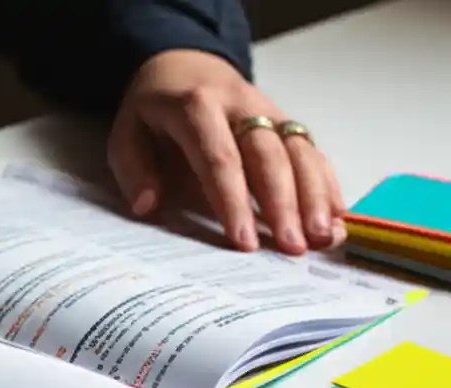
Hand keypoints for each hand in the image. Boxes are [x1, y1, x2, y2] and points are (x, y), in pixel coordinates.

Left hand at [108, 49, 346, 254]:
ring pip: (299, 152)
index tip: (243, 240)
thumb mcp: (126, 133)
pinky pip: (312, 152)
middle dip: (283, 204)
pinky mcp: (286, 122)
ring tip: (323, 238)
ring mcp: (270, 111)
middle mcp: (241, 105)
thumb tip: (149, 206)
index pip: (219, 158)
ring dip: (315, 197)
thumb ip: (134, 169)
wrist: (183, 64)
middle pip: (269, 156)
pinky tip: (337, 217)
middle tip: (292, 247)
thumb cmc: (154, 110)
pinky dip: (327, 184)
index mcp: (196, 107)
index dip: (233, 201)